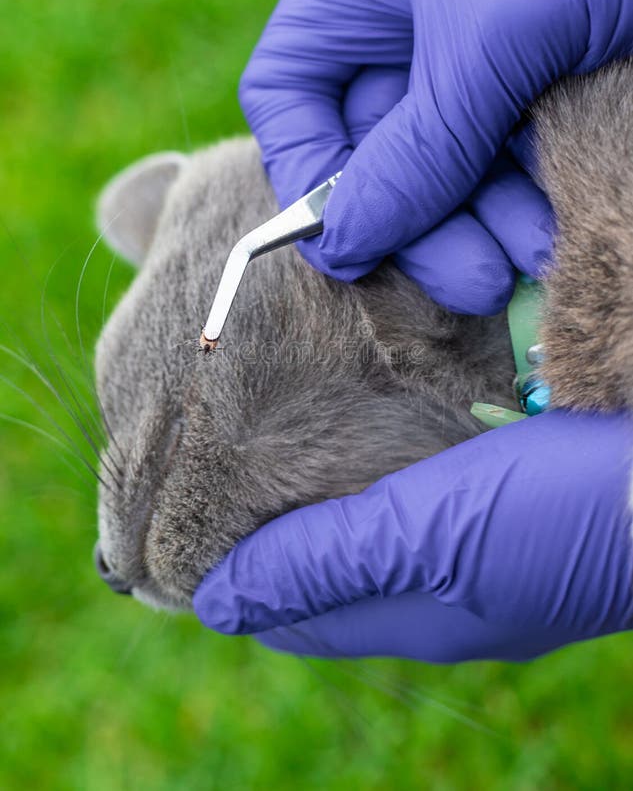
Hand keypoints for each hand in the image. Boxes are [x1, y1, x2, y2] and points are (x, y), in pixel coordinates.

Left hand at [194, 412, 632, 661]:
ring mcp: (481, 546)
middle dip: (281, 526)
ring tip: (284, 434)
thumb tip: (214, 602)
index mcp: (416, 614)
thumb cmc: (554, 516)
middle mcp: (444, 589)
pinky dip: (382, 463)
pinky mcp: (511, 498)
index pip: (297, 614)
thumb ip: (323, 563)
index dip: (243, 579)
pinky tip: (371, 423)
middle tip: (231, 462)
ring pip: (376, 526)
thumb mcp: (426, 539)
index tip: (196, 524)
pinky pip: (422, 491)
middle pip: (333, 568)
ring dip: (330, 489)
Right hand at [240, 0, 632, 313]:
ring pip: (453, 164)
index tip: (351, 251)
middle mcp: (408, 20)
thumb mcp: (488, 36)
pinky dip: (533, 195)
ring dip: (488, 223)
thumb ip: (415, 149)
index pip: (293, 101)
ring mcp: (479, 46)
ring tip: (536, 258)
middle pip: (378, 150)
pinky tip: (559, 228)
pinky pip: (515, 153)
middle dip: (422, 222)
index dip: (311, 182)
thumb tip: (343, 242)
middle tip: (475, 280)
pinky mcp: (545, 68)